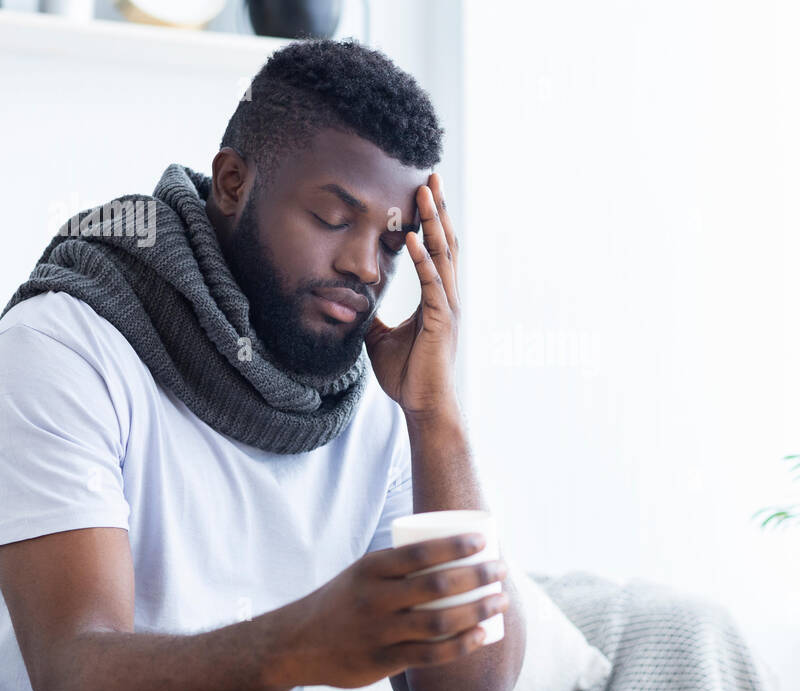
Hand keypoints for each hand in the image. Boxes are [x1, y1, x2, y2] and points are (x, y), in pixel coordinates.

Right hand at [272, 534, 508, 689]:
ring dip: (477, 611)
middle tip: (501, 570)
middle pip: (436, 586)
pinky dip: (461, 645)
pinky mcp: (382, 661)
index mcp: (371, 569)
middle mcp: (375, 599)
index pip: (419, 553)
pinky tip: (482, 635)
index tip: (482, 541)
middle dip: (476, 576)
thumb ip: (400, 567)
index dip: (455, 546)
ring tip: (500, 601)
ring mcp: (379, 632)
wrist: (297, 642)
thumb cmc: (345, 601)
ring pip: (438, 622)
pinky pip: (430, 654)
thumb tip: (454, 554)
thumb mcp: (363, 574)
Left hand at [365, 173, 461, 422]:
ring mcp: (447, 306)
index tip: (423, 191)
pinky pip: (432, 283)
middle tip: (430, 175)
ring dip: (433, 222)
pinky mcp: (441, 320)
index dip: (430, 220)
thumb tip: (353, 304)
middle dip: (437, 208)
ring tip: (424, 192)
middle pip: (444, 242)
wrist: (423, 406)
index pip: (434, 250)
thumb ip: (372, 317)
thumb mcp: (380, 338)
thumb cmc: (407, 376)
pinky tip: (413, 237)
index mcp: (436, 298)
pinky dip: (423, 259)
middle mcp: (447, 296)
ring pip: (442, 255)